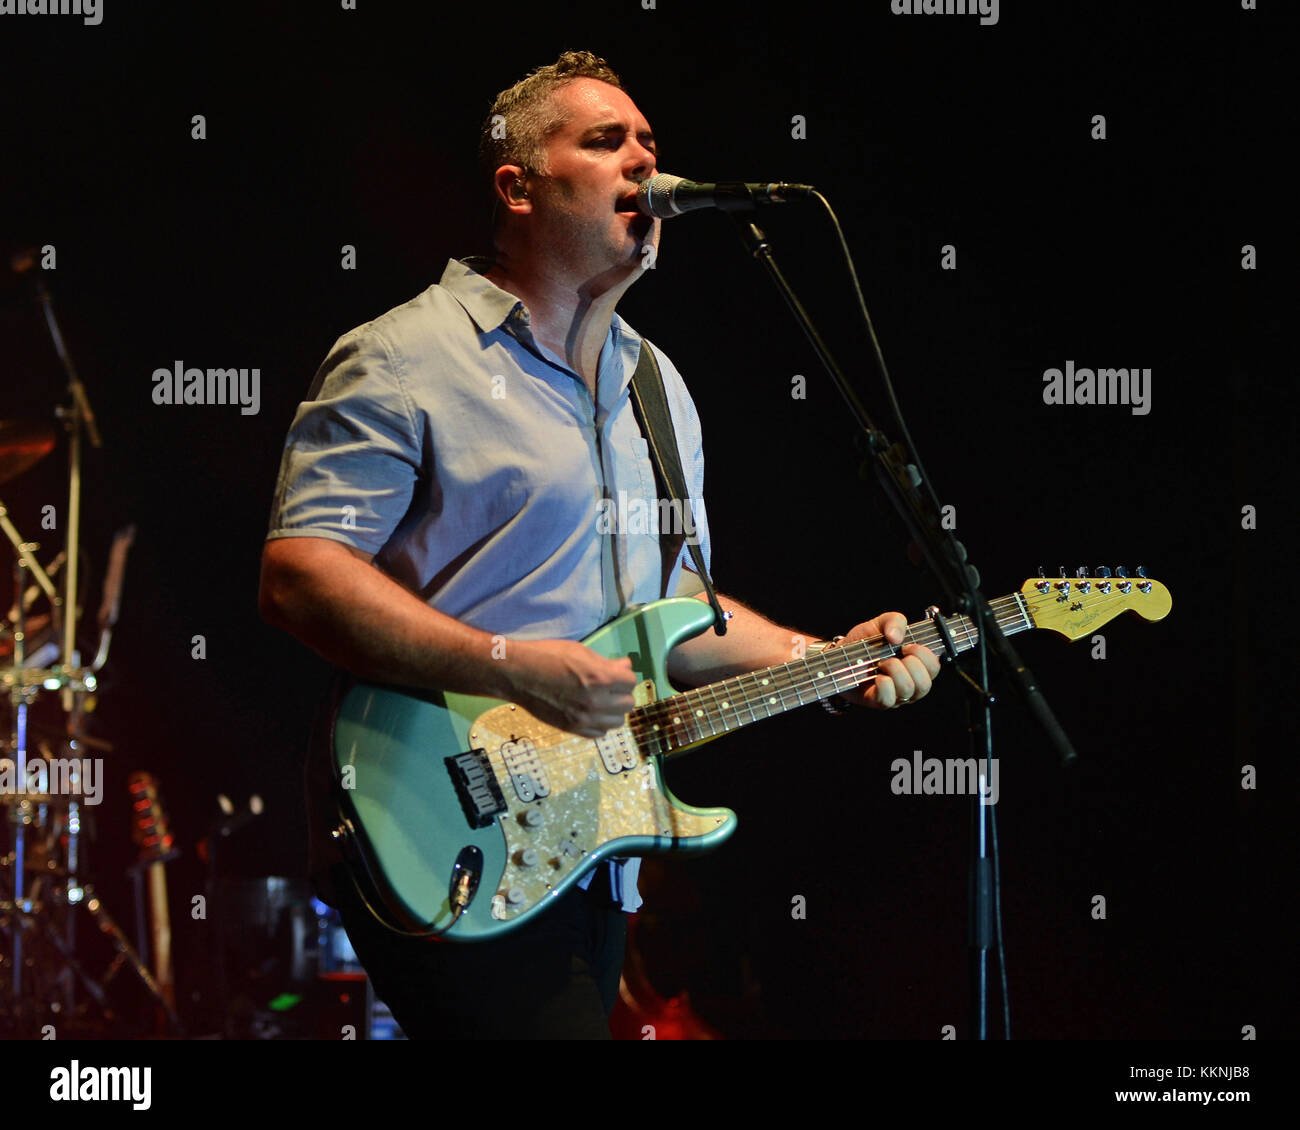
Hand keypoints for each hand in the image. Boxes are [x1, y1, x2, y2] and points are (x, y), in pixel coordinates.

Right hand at [504, 639, 638, 737]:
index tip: (617, 673)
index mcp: (600, 678)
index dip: (624, 675)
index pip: (631, 682)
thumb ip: (606, 663)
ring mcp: (584, 718)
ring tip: (601, 700)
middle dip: (621, 692)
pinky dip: (600, 724)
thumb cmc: (547, 656)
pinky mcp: (572, 728)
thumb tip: (626, 667)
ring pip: (617, 721)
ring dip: (613, 710)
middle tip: (610, 686)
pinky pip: (599, 733)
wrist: (517, 674)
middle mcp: (596, 701)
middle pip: (628, 703)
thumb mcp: (581, 652)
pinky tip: (591, 712)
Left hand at [835, 612, 939, 709]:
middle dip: (909, 664)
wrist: (841, 655)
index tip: (907, 646)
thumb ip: (894, 620)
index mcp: (917, 665)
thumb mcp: (880, 623)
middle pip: (925, 683)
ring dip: (894, 671)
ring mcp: (897, 696)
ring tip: (881, 664)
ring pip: (908, 690)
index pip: (934, 667)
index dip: (924, 655)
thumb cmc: (865, 642)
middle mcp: (911, 683)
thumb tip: (897, 637)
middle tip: (892, 656)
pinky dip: (883, 684)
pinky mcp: (879, 702)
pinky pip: (889, 699)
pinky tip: (876, 676)